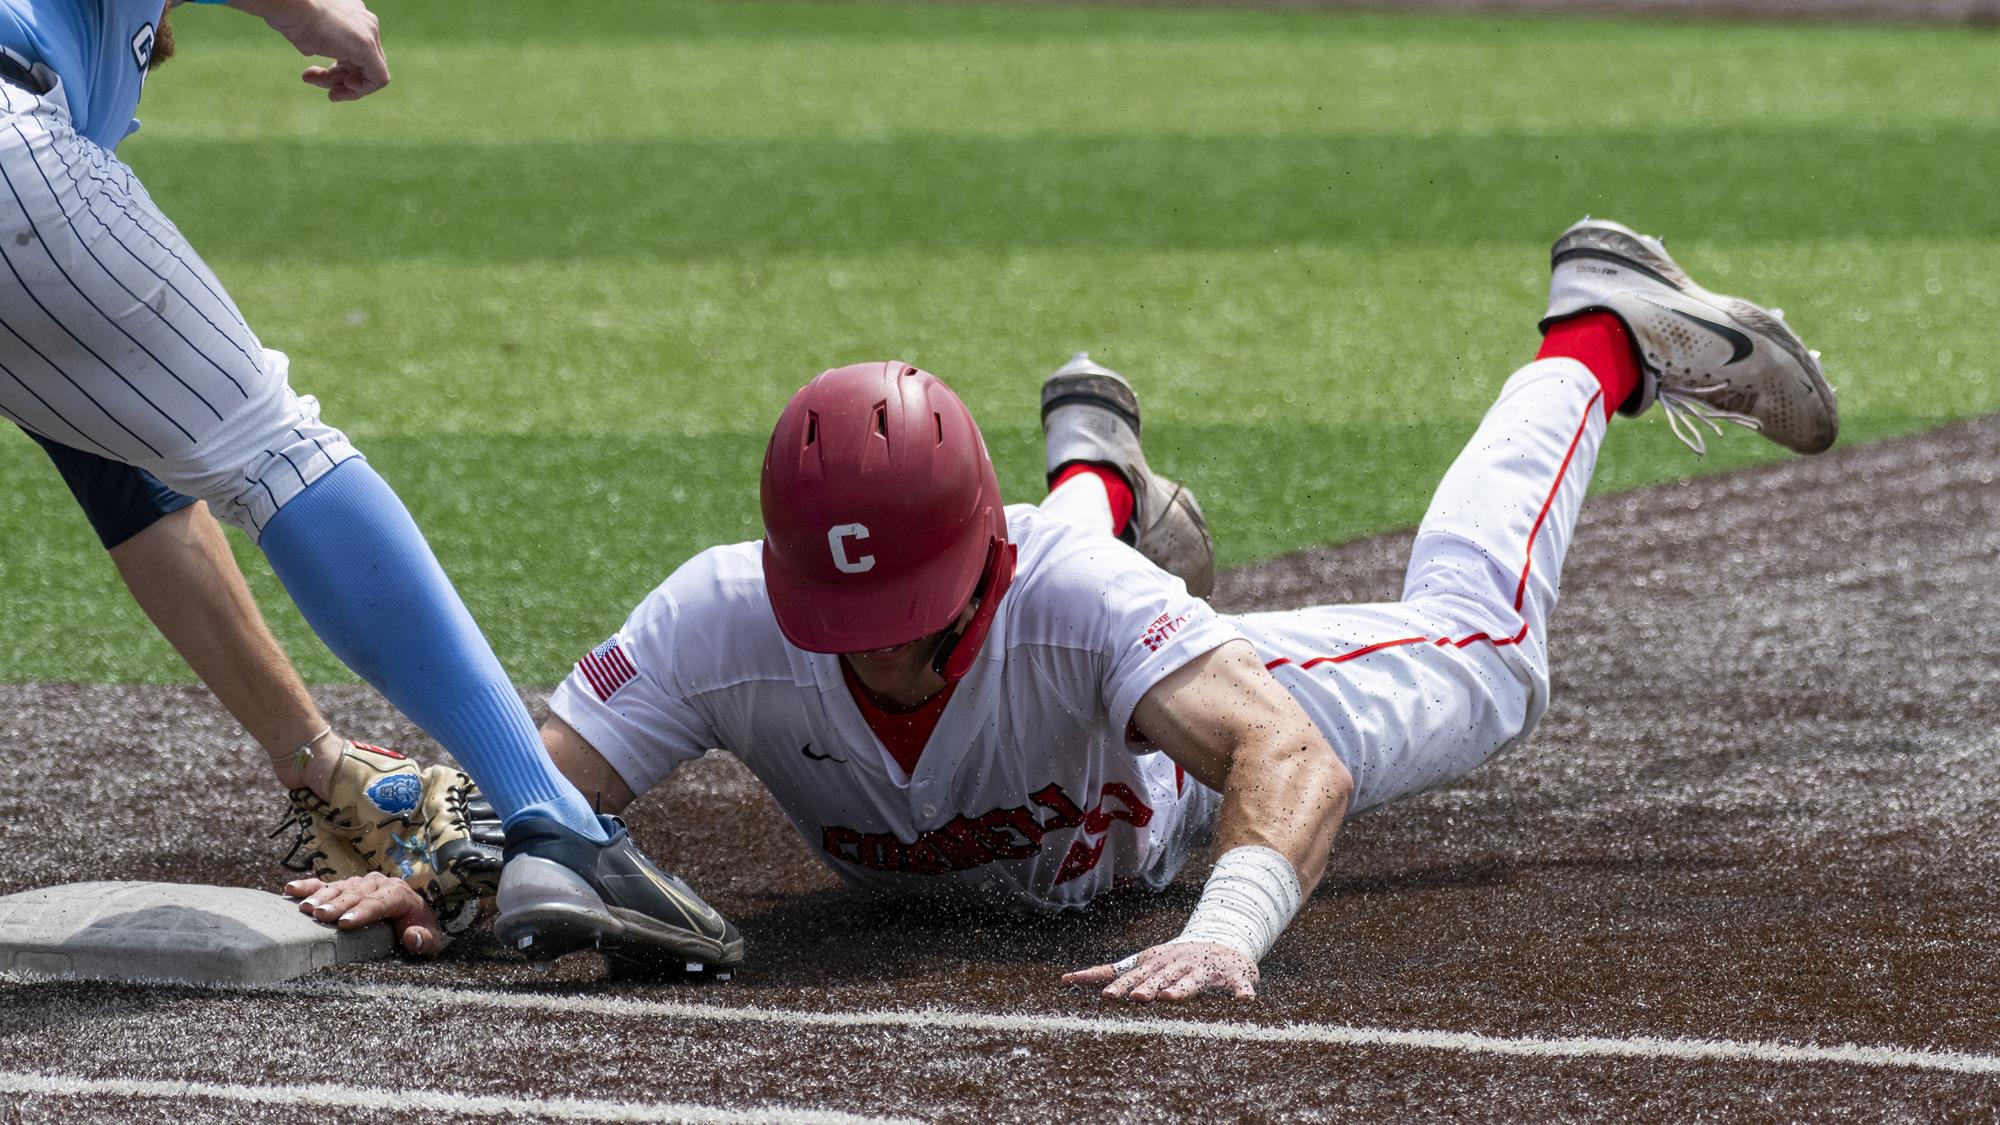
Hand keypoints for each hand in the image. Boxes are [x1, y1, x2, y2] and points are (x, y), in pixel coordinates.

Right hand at [236, 0, 389, 100]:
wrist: (287, 4)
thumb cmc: (289, 15)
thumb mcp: (303, 31)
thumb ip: (314, 40)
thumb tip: (311, 49)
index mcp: (352, 17)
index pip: (353, 53)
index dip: (337, 71)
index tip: (313, 76)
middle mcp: (365, 23)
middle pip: (361, 64)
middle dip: (337, 79)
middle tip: (311, 80)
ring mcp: (369, 33)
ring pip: (369, 74)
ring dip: (344, 88)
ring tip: (319, 86)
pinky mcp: (367, 45)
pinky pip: (379, 78)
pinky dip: (362, 90)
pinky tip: (345, 87)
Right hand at [285, 871, 442, 955]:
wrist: (414, 915)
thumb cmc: (419, 929)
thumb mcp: (430, 939)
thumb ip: (425, 940)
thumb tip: (412, 936)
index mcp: (400, 894)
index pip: (380, 902)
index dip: (362, 912)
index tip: (345, 923)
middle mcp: (379, 884)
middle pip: (356, 894)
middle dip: (338, 904)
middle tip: (320, 916)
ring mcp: (360, 883)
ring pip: (339, 888)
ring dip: (321, 896)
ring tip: (306, 908)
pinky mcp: (346, 886)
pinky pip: (325, 883)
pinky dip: (308, 885)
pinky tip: (291, 889)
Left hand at [1062, 940, 1258, 1002]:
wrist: (1222, 944)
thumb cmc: (1175, 961)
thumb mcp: (1144, 964)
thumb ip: (1110, 975)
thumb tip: (1064, 981)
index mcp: (1156, 965)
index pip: (1133, 976)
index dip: (1121, 985)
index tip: (1106, 997)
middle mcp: (1178, 965)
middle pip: (1160, 978)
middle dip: (1147, 987)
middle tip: (1135, 998)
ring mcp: (1206, 969)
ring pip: (1193, 982)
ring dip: (1183, 989)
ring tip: (1172, 998)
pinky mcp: (1234, 976)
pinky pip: (1240, 986)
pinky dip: (1243, 993)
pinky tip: (1245, 1002)